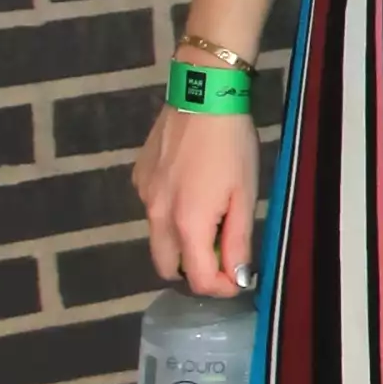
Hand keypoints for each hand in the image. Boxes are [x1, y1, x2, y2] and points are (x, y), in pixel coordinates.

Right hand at [134, 103, 259, 295]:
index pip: (196, 279)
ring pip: (157, 238)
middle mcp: (156, 215)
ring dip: (181, 241)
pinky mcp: (138, 176)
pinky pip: (152, 210)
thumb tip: (237, 278)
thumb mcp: (244, 196)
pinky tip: (190, 188)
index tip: (238, 280)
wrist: (203, 95)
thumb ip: (237, 242)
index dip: (220, 288)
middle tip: (221, 256)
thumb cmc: (232, 146)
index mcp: (186, 224)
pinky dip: (170, 213)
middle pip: (166, 267)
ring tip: (209, 217)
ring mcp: (143, 195)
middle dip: (193, 272)